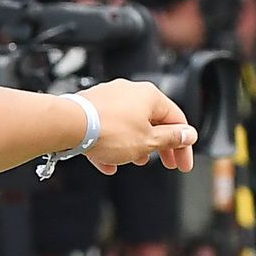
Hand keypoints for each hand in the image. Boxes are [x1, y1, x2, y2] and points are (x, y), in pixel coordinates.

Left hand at [76, 79, 197, 174]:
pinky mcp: (90, 107)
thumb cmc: (108, 131)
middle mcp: (129, 92)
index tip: (182, 163)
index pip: (176, 120)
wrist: (68, 125)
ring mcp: (108, 98)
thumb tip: (187, 134)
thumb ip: (171, 139)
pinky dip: (110, 145)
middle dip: (159, 146)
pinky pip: (106, 128)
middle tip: (165, 163)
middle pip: (152, 122)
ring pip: (128, 125)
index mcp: (149, 96)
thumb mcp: (148, 141)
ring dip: (134, 145)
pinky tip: (107, 163)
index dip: (183, 144)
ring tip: (133, 160)